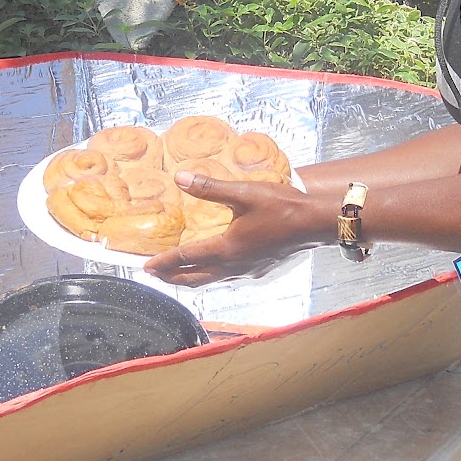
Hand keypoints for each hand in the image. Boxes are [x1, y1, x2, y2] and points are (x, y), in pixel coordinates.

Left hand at [144, 169, 325, 285]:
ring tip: (178, 274)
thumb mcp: (244, 192)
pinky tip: (215, 268)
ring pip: (211, 281)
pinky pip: (227, 279)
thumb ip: (210, 187)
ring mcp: (247, 272)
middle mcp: (233, 266)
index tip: (145, 267)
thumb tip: (180, 178)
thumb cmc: (281, 206)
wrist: (315, 224)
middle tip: (155, 275)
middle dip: (172, 278)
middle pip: (195, 278)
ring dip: (191, 279)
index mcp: (226, 249)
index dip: (164, 262)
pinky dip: (211, 277)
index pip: (187, 258)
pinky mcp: (259, 271)